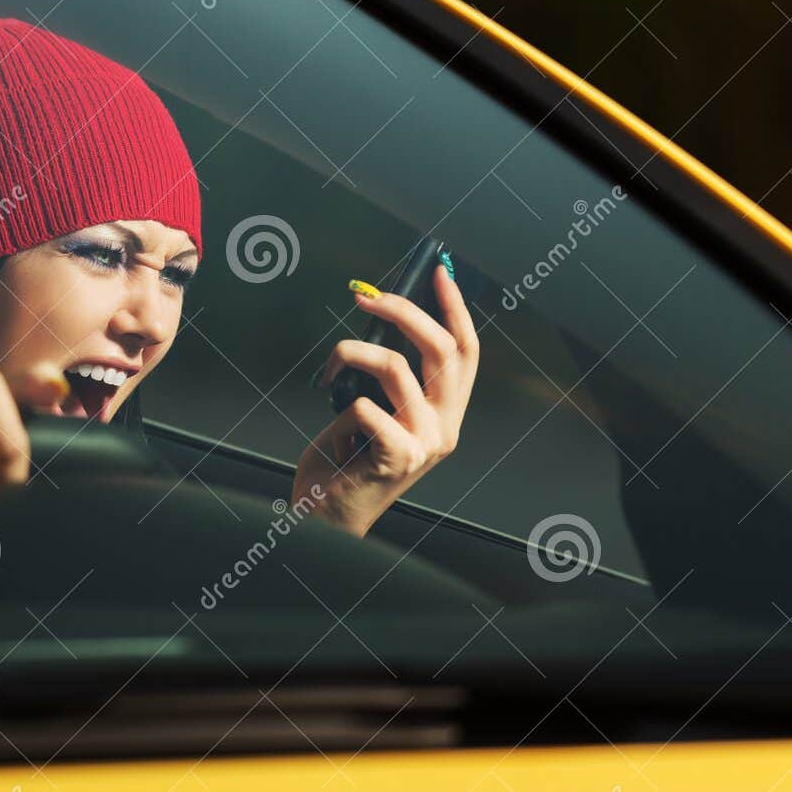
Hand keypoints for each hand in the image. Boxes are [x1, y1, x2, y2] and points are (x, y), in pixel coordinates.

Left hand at [293, 263, 478, 535]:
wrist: (325, 519)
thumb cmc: (343, 462)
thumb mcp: (373, 409)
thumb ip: (388, 377)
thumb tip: (382, 321)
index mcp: (445, 415)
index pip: (465, 351)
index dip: (454, 307)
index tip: (437, 271)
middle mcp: (445, 429)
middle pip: (441, 348)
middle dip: (402, 311)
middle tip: (366, 298)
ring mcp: (425, 445)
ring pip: (395, 368)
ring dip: (351, 353)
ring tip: (331, 366)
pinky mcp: (398, 458)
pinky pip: (365, 407)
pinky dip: (339, 410)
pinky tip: (335, 434)